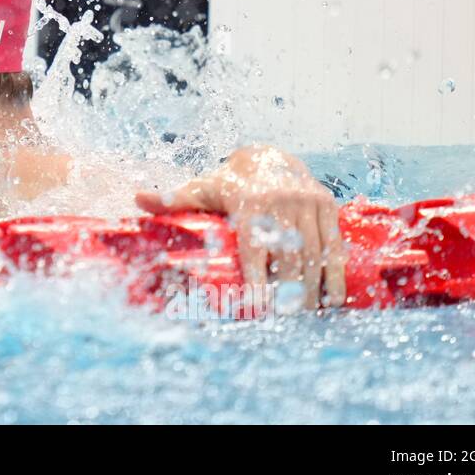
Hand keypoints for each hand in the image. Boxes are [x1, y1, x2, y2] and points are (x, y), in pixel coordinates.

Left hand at [135, 145, 345, 309]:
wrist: (269, 158)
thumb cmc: (229, 184)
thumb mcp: (202, 188)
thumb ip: (174, 199)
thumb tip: (139, 199)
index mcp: (248, 201)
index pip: (254, 247)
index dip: (257, 278)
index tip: (256, 305)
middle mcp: (280, 200)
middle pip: (287, 254)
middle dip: (287, 289)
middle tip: (282, 317)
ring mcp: (306, 202)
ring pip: (314, 252)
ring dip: (312, 288)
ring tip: (304, 314)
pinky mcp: (326, 205)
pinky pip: (334, 245)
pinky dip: (334, 274)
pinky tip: (331, 300)